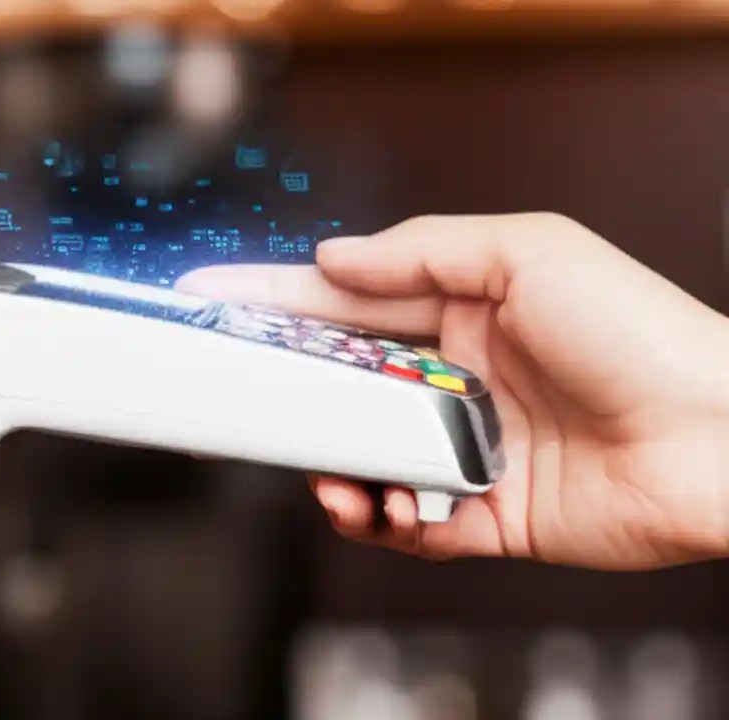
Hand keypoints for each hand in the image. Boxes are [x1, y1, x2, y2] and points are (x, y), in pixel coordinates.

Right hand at [176, 213, 728, 569]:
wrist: (723, 440)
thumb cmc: (641, 334)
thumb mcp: (529, 253)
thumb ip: (422, 253)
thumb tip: (333, 259)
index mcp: (460, 313)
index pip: (344, 305)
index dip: (271, 302)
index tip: (208, 301)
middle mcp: (457, 381)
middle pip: (342, 389)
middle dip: (288, 398)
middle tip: (238, 404)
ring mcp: (470, 450)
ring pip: (366, 463)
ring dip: (333, 470)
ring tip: (333, 476)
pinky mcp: (490, 515)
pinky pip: (414, 524)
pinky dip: (387, 520)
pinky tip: (385, 507)